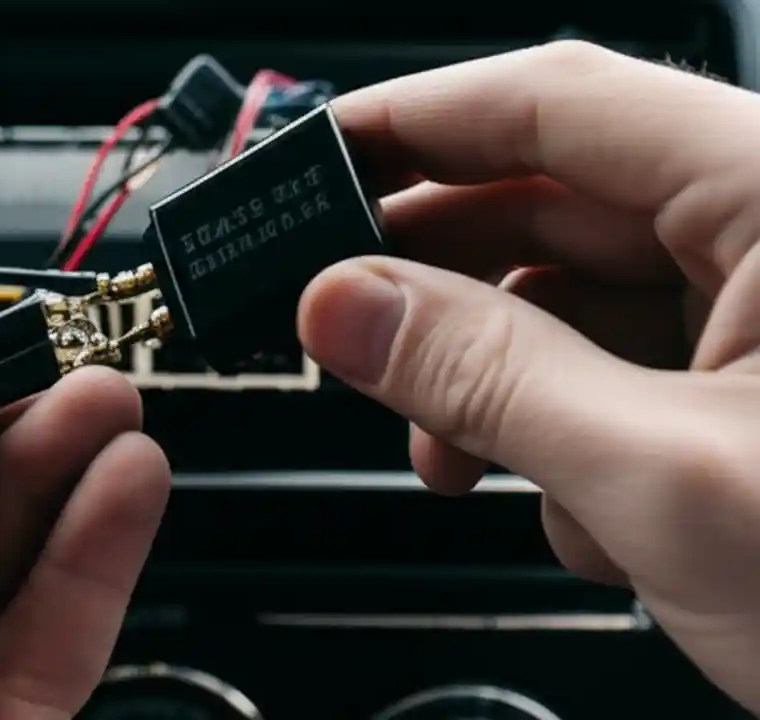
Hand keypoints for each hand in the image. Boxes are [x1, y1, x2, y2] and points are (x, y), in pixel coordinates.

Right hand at [297, 41, 759, 710]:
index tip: (310, 155)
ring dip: (492, 380)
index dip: (411, 120)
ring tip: (454, 456)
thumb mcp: (664, 479)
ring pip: (573, 301)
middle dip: (436, 281)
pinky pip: (616, 369)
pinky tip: (573, 507)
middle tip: (341, 326)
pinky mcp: (758, 389)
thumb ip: (488, 377)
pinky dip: (562, 432)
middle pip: (549, 205)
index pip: (556, 104)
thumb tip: (344, 306)